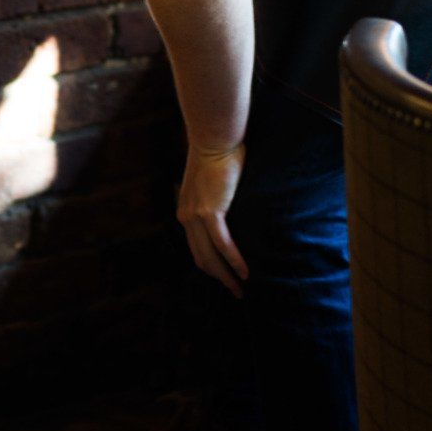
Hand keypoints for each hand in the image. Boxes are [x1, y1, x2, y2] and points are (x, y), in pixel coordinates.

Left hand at [177, 143, 250, 295]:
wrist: (214, 138)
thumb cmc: (218, 155)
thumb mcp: (212, 183)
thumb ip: (217, 199)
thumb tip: (231, 208)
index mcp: (186, 212)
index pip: (197, 248)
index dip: (211, 267)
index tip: (226, 278)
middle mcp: (186, 217)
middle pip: (201, 258)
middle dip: (218, 278)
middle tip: (235, 292)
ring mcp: (195, 216)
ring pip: (210, 256)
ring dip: (226, 276)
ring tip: (240, 289)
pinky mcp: (210, 212)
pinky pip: (223, 244)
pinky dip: (234, 261)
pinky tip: (245, 273)